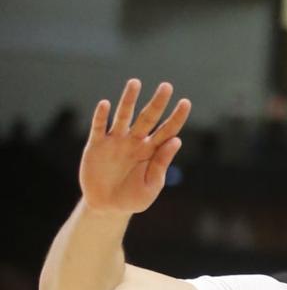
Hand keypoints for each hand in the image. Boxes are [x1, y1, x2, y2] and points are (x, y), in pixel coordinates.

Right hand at [81, 79, 190, 214]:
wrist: (107, 206)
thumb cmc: (133, 198)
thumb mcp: (151, 186)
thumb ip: (161, 164)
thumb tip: (176, 140)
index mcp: (151, 152)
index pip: (167, 131)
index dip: (176, 118)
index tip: (186, 102)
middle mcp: (135, 142)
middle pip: (148, 118)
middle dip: (157, 103)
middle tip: (167, 86)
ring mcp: (115, 141)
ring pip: (123, 116)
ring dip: (129, 100)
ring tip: (135, 83)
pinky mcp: (96, 145)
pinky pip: (99, 127)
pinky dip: (101, 116)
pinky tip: (106, 105)